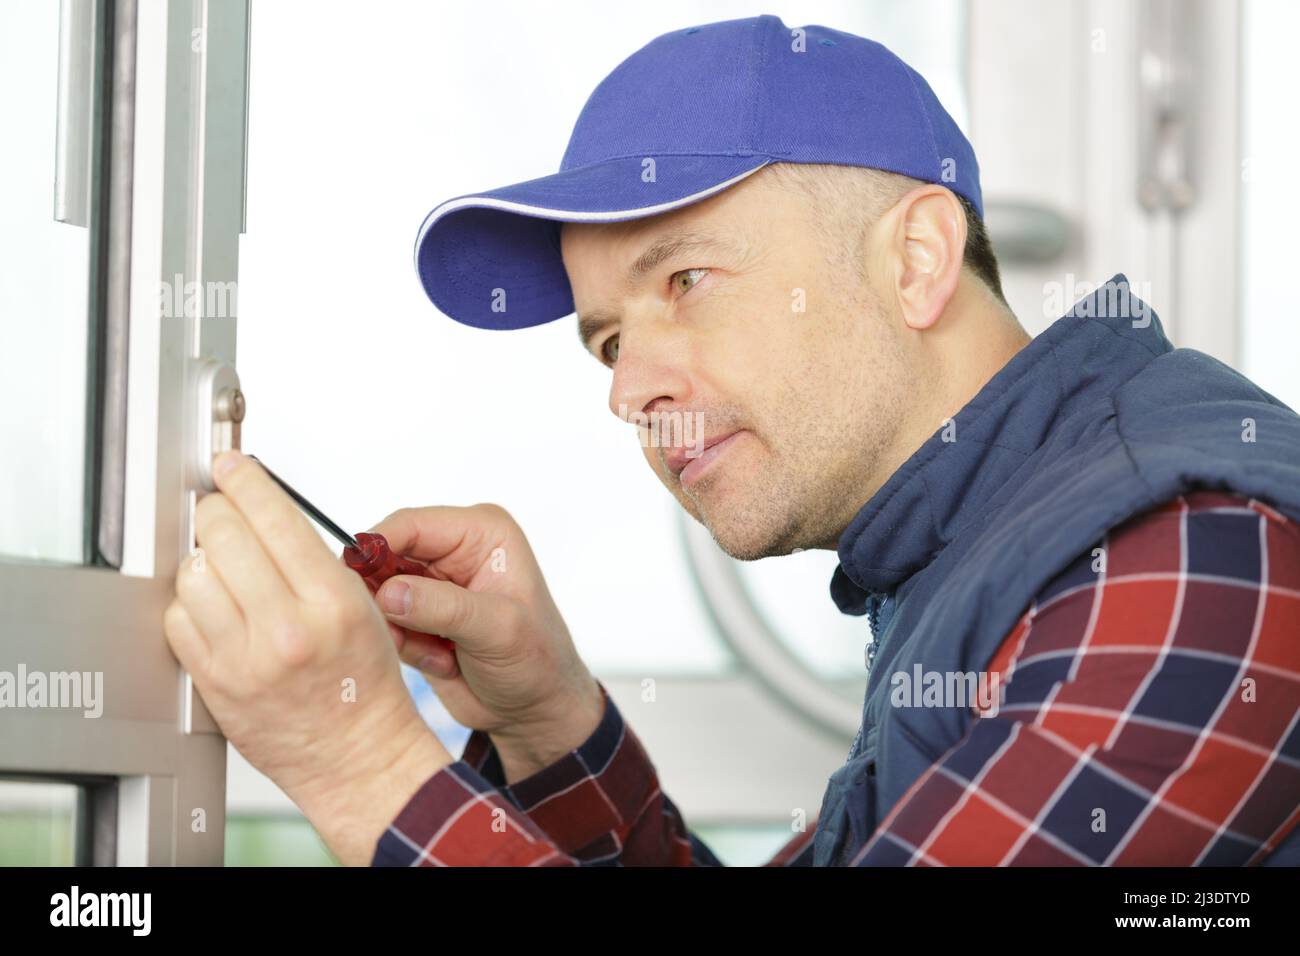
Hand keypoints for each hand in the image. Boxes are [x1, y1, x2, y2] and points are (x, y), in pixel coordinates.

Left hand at [163, 451, 451, 864]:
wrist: (356, 752)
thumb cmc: (363, 680)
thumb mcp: (360, 604)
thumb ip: (310, 558)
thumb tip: (257, 509)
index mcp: (331, 601)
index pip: (274, 517)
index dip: (244, 479)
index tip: (229, 465)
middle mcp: (287, 628)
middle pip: (224, 535)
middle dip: (217, 512)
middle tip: (222, 511)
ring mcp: (245, 658)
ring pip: (193, 573)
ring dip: (204, 560)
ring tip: (225, 569)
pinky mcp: (215, 682)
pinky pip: (178, 619)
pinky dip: (190, 603)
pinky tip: (215, 608)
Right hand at [368, 503, 603, 781]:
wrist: (535, 709)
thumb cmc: (537, 661)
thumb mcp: (497, 630)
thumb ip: (442, 607)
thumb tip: (386, 592)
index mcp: (480, 533)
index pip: (410, 525)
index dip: (376, 548)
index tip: (353, 581)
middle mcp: (454, 550)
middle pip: (385, 556)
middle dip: (387, 598)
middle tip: (405, 633)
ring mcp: (433, 584)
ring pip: (379, 593)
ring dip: (400, 630)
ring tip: (442, 654)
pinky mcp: (418, 615)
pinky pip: (385, 624)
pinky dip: (405, 647)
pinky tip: (443, 662)